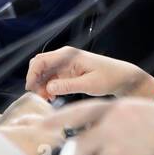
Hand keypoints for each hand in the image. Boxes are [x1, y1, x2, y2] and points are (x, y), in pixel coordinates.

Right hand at [25, 46, 153, 99]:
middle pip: (39, 65)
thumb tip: (50, 87)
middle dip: (35, 80)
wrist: (122, 77)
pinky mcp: (68, 71)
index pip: (41, 60)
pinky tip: (53, 96)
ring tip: (48, 99)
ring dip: (42, 85)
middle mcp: (65, 57)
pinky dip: (48, 86)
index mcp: (68, 56)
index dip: (32, 74)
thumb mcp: (89, 84)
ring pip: (44, 72)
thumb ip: (68, 85)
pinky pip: (52, 77)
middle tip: (40, 96)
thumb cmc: (110, 77)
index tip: (31, 90)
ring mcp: (66, 64)